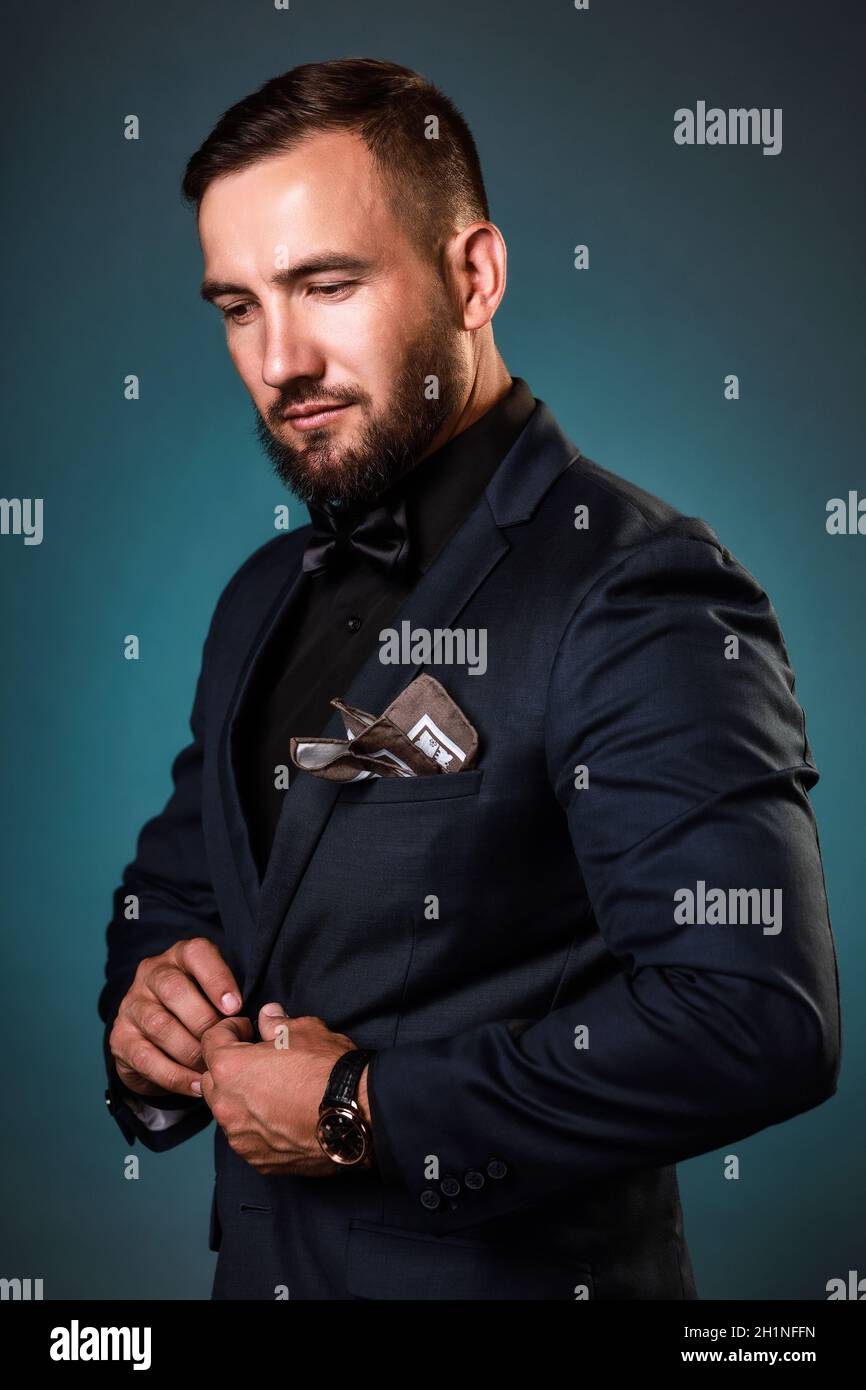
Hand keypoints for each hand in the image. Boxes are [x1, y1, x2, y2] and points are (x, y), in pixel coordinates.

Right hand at [109, 937, 242, 1098]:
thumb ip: (234, 1001)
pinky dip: (175, 1076)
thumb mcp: (217, 996)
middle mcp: (152, 974)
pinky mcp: (121, 1039)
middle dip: (204, 1021)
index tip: (236, 1007)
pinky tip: (198, 1085)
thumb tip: (266, 1021)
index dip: (217, 979)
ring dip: (191, 1052)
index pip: (197, 954)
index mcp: (180, 956)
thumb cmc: (201, 1011)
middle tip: (226, 1044)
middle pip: (174, 990)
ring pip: (160, 1026)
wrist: (156, 1036)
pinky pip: (147, 1059)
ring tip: (214, 1068)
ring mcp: (132, 1005)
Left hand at [199, 1005, 371, 1177]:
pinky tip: (282, 1118)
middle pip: (212, 1081)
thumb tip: (269, 1017)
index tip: (247, 1028)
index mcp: (230, 1068)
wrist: (354, 1117)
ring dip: (241, 1100)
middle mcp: (226, 1106)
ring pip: (228, 1113)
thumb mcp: (304, 1030)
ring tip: (272, 1091)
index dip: (229, 1029)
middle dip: (228, 1067)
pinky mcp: (258, 1161)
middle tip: (256, 1059)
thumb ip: (277, 1023)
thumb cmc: (327, 1069)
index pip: (211, 1041)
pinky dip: (258, 1127)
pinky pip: (248, 1139)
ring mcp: (241, 1138)